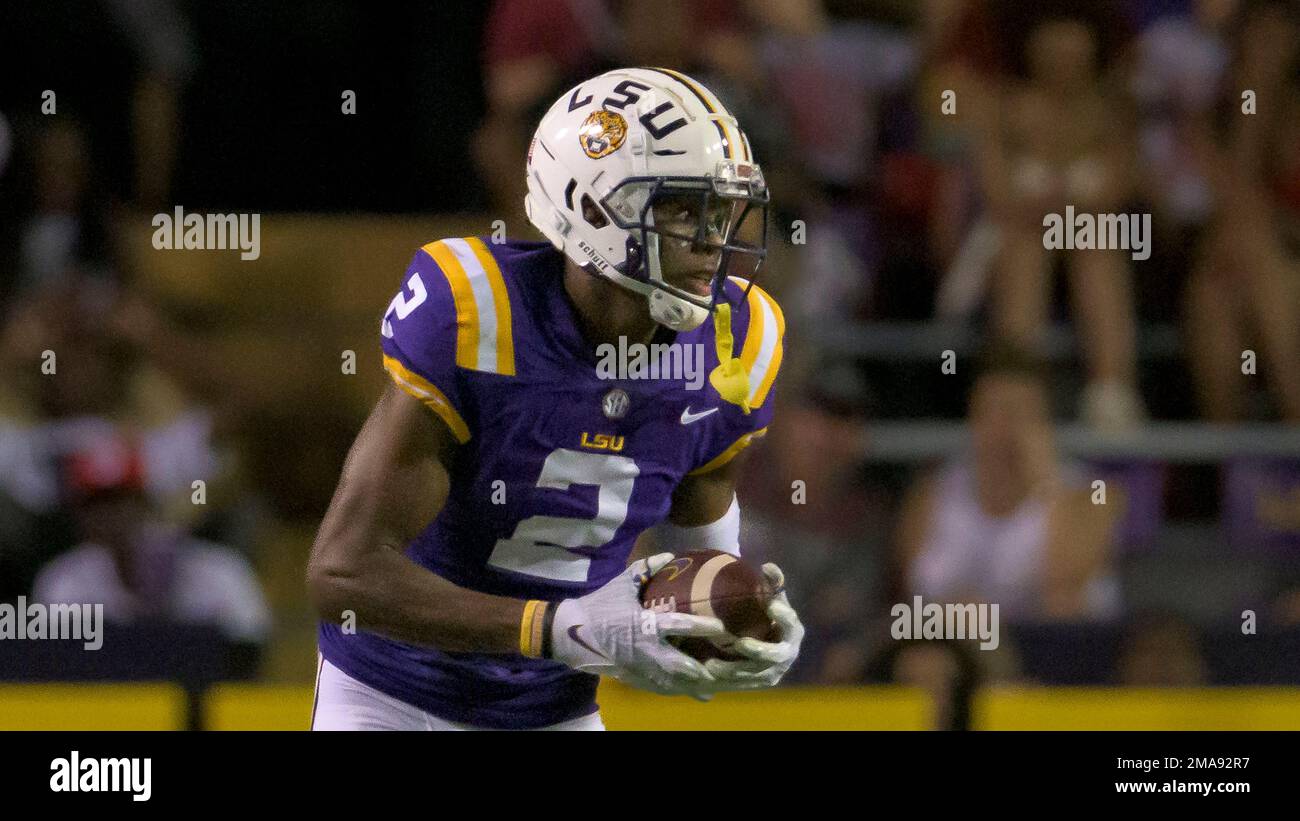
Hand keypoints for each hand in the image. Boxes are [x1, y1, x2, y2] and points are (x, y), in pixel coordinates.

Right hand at [550, 552, 727, 695]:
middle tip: (722, 668)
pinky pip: (658, 688)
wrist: (571, 633)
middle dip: (700, 669)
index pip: (677, 625)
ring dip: (692, 685)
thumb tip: (670, 556)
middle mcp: (644, 649)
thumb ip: (646, 568)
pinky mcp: (632, 678)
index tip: (720, 627)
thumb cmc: (599, 605)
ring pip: (670, 682)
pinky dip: (677, 691)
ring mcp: (637, 667)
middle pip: (678, 664)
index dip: (700, 626)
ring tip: (714, 688)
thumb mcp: (622, 583)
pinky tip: (692, 694)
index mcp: (644, 624)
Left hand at [702, 563, 803, 689]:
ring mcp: (775, 670)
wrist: (766, 638)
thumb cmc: (766, 613)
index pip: (791, 623)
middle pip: (776, 656)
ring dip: (734, 670)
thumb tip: (768, 566)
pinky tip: (707, 673)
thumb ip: (772, 582)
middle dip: (759, 650)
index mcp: (793, 630)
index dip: (784, 615)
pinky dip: (727, 680)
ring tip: (711, 665)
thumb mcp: (771, 597)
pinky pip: (744, 683)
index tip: (771, 604)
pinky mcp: (760, 681)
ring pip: (755, 674)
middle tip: (739, 643)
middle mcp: (787, 653)